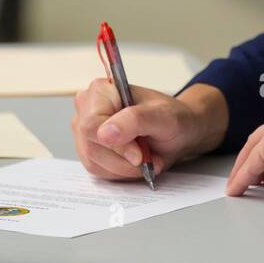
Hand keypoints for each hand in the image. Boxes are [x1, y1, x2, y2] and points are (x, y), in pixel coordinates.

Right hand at [71, 81, 227, 181]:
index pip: (91, 125)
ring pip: (93, 162)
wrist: (178, 133)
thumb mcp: (163, 117)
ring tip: (147, 158)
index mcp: (101, 90)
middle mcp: (87, 108)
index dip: (116, 145)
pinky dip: (120, 172)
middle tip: (149, 157)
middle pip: (91, 146)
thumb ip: (135, 120)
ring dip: (124, 167)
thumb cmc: (173, 118)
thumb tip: (104, 133)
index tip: (140, 154)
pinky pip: (97, 170)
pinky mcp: (88, 150)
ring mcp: (85, 131)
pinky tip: (135, 162)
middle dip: (124, 159)